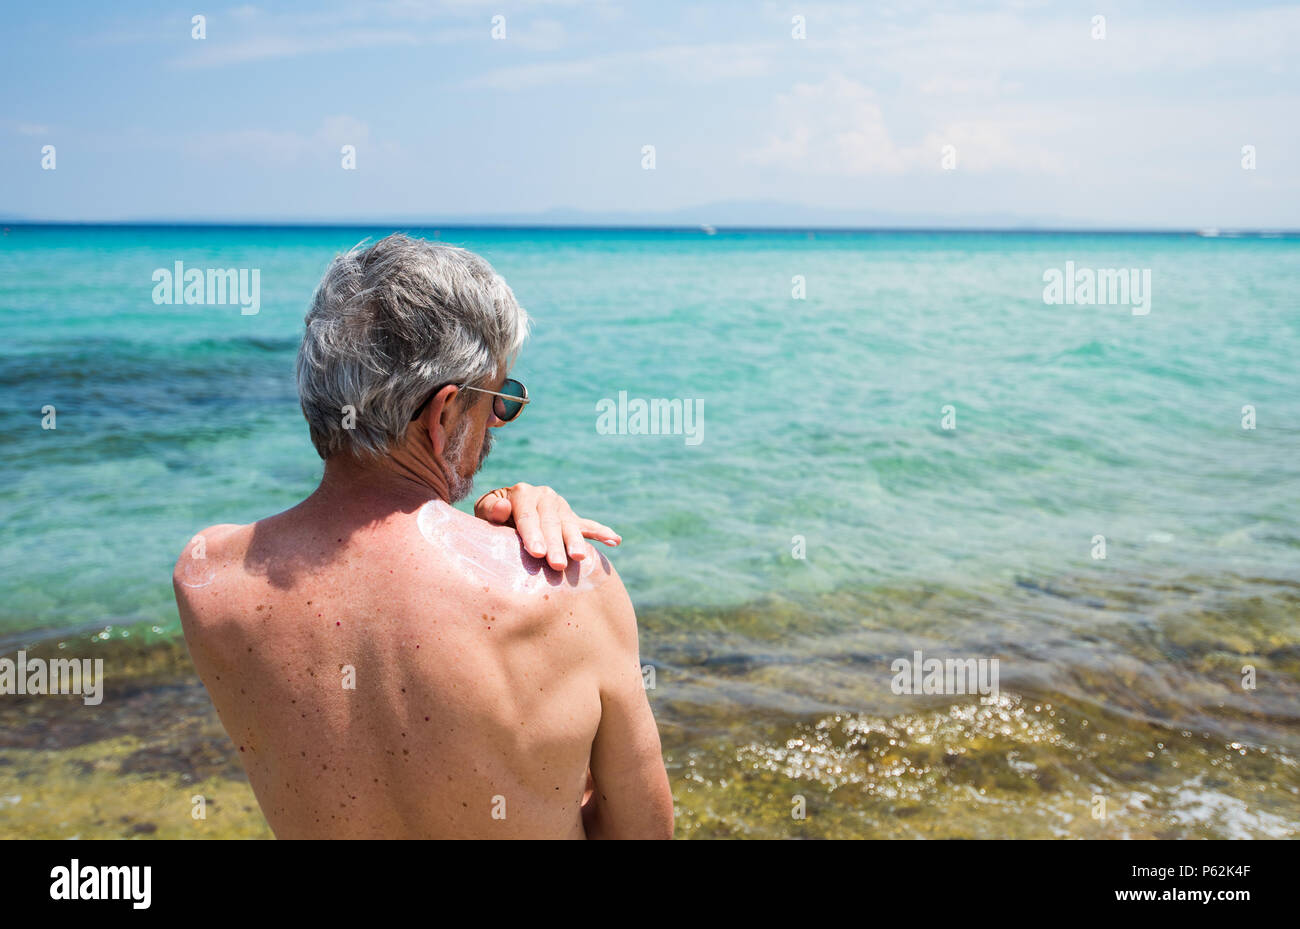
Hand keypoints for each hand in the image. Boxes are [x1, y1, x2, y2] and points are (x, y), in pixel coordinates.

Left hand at [474, 483, 620, 570]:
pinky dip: (602, 532)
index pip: (528, 516)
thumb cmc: (490, 518)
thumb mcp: (484, 510)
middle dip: (555, 544)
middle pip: (551, 523)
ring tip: (580, 557)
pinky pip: (588, 526)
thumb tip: (504, 507)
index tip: (536, 552)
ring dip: (576, 542)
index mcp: (522, 493)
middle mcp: (544, 496)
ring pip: (570, 525)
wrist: (503, 511)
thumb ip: (490, 510)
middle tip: (557, 564)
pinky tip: (615, 540)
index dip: (532, 534)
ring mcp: (561, 507)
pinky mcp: (572, 518)